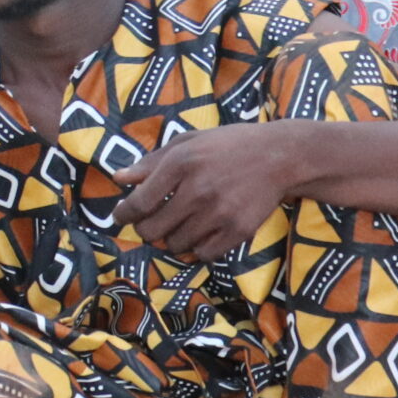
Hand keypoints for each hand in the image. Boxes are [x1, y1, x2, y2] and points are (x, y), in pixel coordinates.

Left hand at [115, 123, 301, 261]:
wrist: (278, 156)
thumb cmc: (227, 145)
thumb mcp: (187, 142)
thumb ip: (151, 161)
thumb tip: (119, 178)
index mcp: (181, 164)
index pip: (139, 203)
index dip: (123, 215)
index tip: (120, 216)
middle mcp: (197, 190)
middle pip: (153, 230)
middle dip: (145, 230)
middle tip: (149, 223)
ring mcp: (219, 213)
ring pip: (176, 245)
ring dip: (170, 239)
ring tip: (177, 226)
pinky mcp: (239, 230)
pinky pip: (203, 255)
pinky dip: (196, 249)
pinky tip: (199, 234)